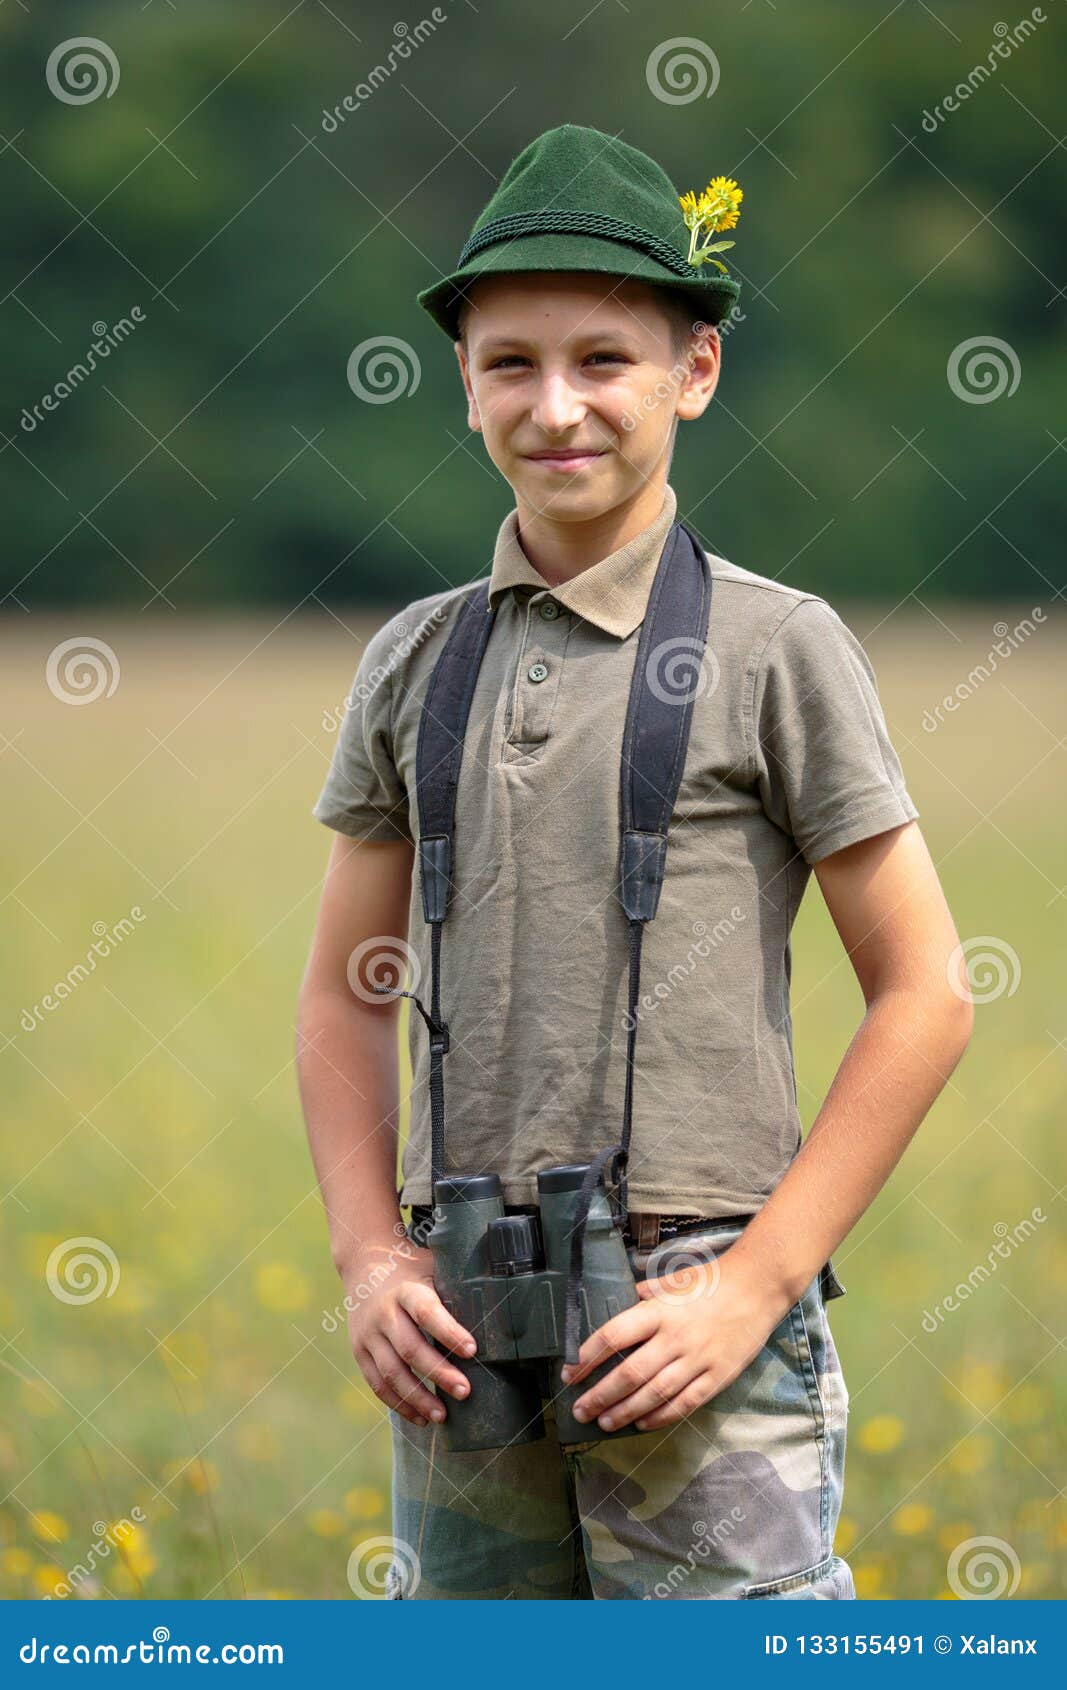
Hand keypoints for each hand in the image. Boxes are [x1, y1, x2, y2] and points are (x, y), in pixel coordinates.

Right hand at [343, 1235, 476, 1428]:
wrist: (364, 1264)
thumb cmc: (412, 1270)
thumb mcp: (432, 1267)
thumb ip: (456, 1286)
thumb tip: (499, 1308)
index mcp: (406, 1290)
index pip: (427, 1312)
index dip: (449, 1332)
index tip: (473, 1351)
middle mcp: (383, 1313)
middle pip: (410, 1348)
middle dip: (439, 1373)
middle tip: (465, 1391)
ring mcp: (368, 1335)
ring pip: (391, 1372)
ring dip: (417, 1398)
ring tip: (442, 1415)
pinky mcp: (359, 1352)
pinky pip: (378, 1384)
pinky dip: (398, 1404)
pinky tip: (420, 1418)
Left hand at [558, 1249, 788, 1431]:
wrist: (759, 1286)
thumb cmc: (712, 1281)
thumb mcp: (673, 1280)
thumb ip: (645, 1293)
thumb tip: (621, 1302)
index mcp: (659, 1311)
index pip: (613, 1336)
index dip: (587, 1357)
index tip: (568, 1372)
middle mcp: (674, 1338)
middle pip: (630, 1373)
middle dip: (599, 1395)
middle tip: (579, 1410)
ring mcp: (697, 1360)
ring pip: (654, 1394)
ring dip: (625, 1412)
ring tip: (603, 1422)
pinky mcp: (717, 1377)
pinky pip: (684, 1403)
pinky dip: (661, 1417)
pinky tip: (642, 1425)